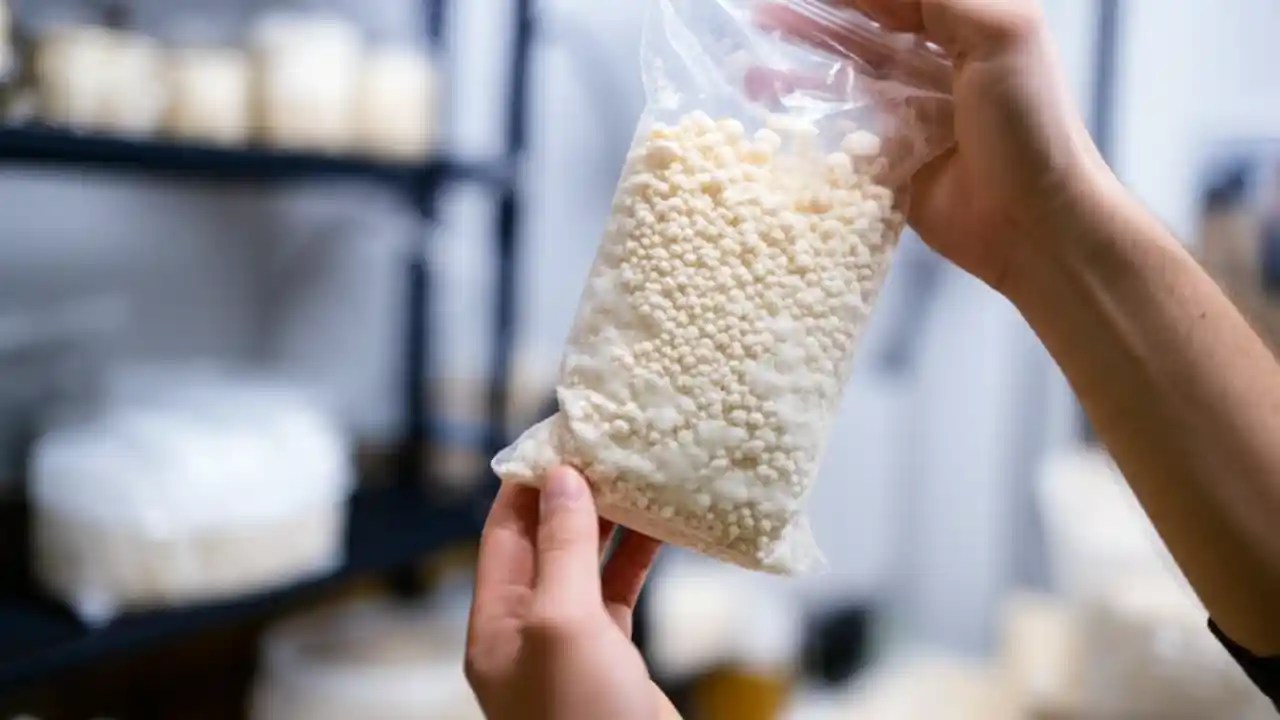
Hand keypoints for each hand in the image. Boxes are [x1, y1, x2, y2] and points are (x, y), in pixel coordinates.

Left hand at [465, 467, 678, 719]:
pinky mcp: (612, 657)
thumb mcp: (563, 624)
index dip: (529, 484)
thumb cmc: (582, 716)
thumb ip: (562, 550)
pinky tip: (660, 529)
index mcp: (497, 623)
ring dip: (611, 523)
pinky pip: (619, 592)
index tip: (560, 440)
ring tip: (637, 477)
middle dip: (574, 497)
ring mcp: (570, 645)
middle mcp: (528, 630)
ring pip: (587, 566)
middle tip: (607, 450)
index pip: (505, 533)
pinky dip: (637, 558)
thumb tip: (562, 478)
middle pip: (546, 544)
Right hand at [763, 0, 1116, 293]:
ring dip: (798, 49)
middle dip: (816, 10)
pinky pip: (837, 121)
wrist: (1032, 224)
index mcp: (966, 19)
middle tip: (764, 7)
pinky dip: (800, 105)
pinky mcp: (886, 153)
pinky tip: (763, 93)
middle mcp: (934, 57)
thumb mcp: (1000, 32)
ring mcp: (908, 106)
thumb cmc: (1029, 127)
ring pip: (842, 65)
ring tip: (752, 39)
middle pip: (862, 18)